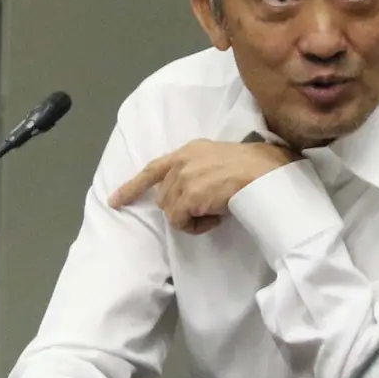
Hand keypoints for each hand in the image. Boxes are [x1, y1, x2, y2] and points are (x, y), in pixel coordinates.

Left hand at [110, 139, 295, 234]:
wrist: (264, 171)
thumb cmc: (252, 167)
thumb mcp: (218, 160)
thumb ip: (199, 170)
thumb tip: (193, 193)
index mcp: (189, 150)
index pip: (153, 169)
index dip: (132, 187)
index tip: (114, 201)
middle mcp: (181, 162)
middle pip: (164, 197)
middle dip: (181, 207)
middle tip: (209, 208)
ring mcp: (183, 178)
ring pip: (171, 212)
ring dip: (190, 218)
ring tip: (215, 212)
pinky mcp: (189, 196)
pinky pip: (181, 222)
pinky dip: (196, 226)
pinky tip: (216, 218)